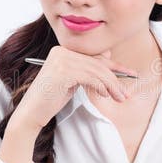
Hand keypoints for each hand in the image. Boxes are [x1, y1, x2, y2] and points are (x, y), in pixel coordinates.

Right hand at [9, 46, 136, 132]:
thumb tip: (110, 57)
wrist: (32, 112)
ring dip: (112, 86)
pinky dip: (101, 86)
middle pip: (97, 63)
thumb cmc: (51, 98)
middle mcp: (62, 51)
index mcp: (63, 50)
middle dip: (115, 79)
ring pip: (96, 71)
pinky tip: (105, 95)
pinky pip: (90, 77)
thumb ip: (87, 69)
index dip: (115, 66)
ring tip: (120, 97)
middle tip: (126, 93)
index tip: (130, 74)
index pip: (94, 57)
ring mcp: (61, 59)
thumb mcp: (72, 80)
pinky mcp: (63, 71)